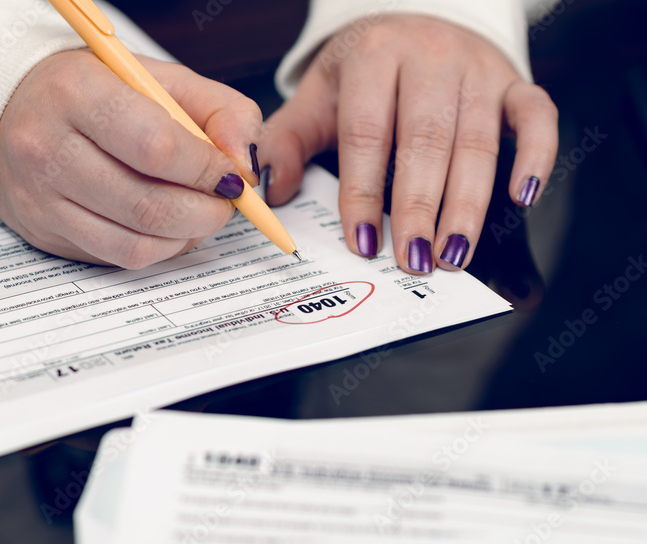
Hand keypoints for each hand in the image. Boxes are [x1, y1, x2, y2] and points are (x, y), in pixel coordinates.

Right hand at [0, 49, 262, 268]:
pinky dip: (158, 249)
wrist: (10, 109)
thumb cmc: (92, 91)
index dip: (208, 170)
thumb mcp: (158, 78)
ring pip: (134, 243)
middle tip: (225, 203)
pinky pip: (117, 257)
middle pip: (147, 205)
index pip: (157, 147)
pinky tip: (168, 228)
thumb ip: (219, 110)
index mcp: (75, 93)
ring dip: (186, 236)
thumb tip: (245, 163)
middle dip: (206, 212)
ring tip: (200, 214)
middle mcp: (47, 147)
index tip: (232, 175)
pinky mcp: (44, 232)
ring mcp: (40, 197)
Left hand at [262, 15, 557, 273]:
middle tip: (413, 260)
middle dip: (419, 207)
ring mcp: (477, 67)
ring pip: (478, 140)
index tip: (362, 242)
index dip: (363, 192)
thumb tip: (266, 190)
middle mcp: (430, 56)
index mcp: (373, 56)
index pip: (367, 133)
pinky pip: (537, 115)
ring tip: (452, 253)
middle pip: (427, 141)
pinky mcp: (514, 79)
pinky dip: (536, 156)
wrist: (411, 20)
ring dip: (467, 204)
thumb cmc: (361, 73)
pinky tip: (522, 198)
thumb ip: (286, 142)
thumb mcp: (315, 98)